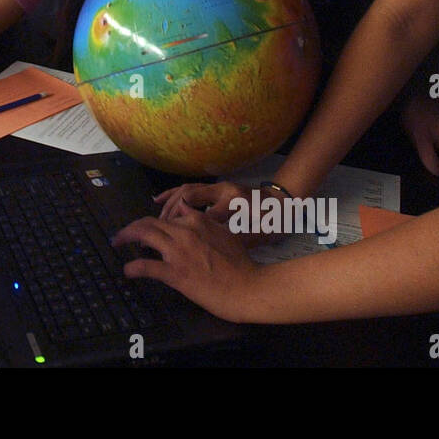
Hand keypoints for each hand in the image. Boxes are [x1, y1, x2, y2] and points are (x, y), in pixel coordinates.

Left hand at [114, 204, 257, 321]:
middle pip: (149, 222)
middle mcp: (185, 231)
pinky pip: (146, 267)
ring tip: (117, 242)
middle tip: (121, 235)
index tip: (145, 230)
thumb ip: (204, 222)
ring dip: (125, 237)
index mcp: (197, 220)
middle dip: (132, 227)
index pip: (166, 216)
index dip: (153, 222)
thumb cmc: (240, 264)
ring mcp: (179, 252)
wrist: (249, 287)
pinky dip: (133, 268)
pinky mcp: (175, 273)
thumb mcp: (223, 233)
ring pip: (144, 235)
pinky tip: (127, 270)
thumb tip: (184, 209)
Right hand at [155, 181, 279, 247]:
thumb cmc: (275, 221)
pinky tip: (158, 201)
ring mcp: (217, 186)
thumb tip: (219, 252)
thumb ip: (242, 242)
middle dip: (170, 215)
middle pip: (189, 197)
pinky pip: (188, 187)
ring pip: (185, 190)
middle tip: (156, 232)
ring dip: (168, 205)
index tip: (174, 245)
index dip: (189, 230)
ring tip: (155, 222)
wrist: (283, 203)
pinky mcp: (214, 187)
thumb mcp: (264, 234)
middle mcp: (223, 189)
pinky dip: (172, 194)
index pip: (207, 214)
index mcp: (235, 201)